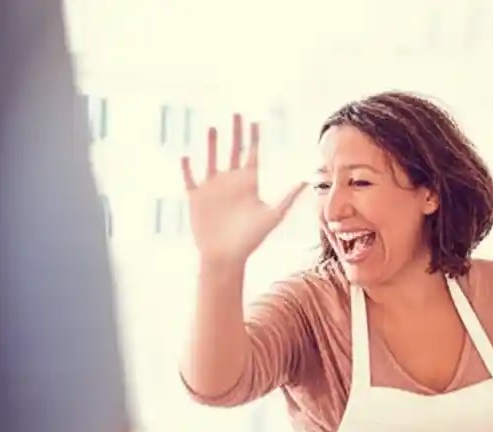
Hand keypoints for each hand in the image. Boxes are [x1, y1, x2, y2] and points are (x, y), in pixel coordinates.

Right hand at [181, 114, 306, 266]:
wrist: (226, 257)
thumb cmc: (251, 240)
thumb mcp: (273, 215)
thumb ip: (288, 197)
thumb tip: (306, 180)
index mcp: (248, 183)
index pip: (251, 154)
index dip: (253, 137)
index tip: (255, 120)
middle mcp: (231, 182)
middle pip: (233, 150)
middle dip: (235, 132)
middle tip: (236, 113)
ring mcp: (213, 188)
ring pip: (212, 159)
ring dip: (212, 144)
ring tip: (213, 127)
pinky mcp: (197, 197)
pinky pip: (190, 178)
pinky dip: (187, 168)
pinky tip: (186, 156)